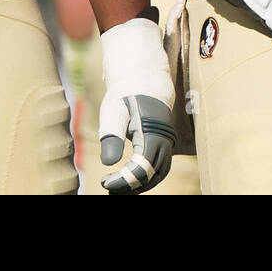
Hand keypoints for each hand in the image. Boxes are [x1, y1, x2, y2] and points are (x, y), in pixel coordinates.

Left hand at [98, 18, 176, 193]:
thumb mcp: (113, 112)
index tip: (104, 182)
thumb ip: (111, 137)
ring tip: (119, 189)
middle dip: (132, 186)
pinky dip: (147, 177)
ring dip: (141, 184)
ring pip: (159, 173)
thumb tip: (108, 163)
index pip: (142, 168)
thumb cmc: (126, 95)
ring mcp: (167, 142)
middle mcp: (164, 140)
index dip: (124, 180)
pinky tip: (129, 179)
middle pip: (152, 175)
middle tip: (110, 190)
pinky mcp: (164, 143)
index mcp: (152, 133)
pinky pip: (159, 167)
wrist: (144, 80)